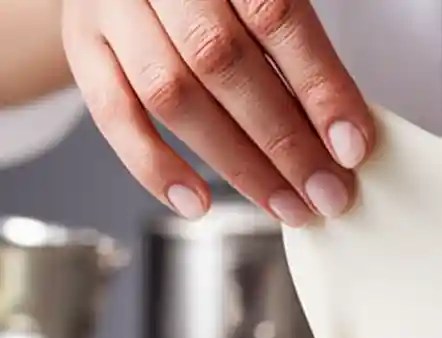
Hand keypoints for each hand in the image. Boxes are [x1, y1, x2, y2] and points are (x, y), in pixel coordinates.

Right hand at [63, 0, 374, 226]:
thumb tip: (345, 129)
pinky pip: (112, 114)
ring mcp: (112, 8)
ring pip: (171, 95)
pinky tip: (198, 203)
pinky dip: (155, 166)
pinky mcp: (82, 45)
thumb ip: (297, 45)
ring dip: (236, 164)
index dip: (318, 86)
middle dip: (284, 141)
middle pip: (222, 63)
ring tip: (287, 205)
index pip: (276, 17)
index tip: (351, 146)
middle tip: (328, 193)